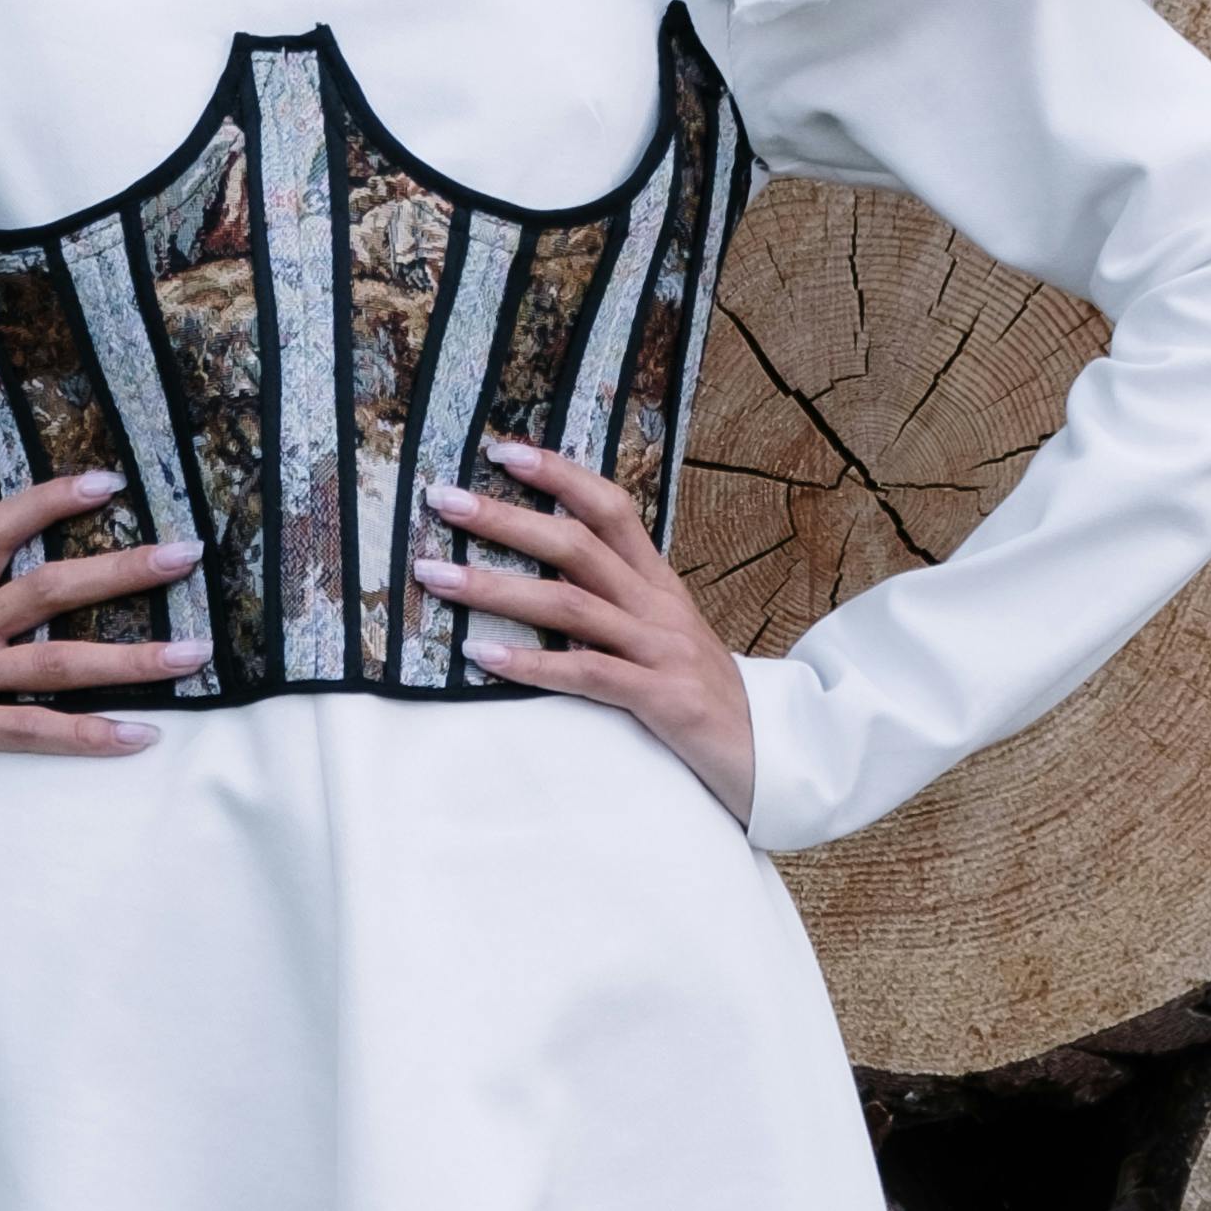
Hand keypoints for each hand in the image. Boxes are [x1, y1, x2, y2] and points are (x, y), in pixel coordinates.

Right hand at [0, 470, 208, 866]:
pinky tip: (139, 738)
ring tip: (192, 654)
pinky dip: (88, 735)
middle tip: (186, 554)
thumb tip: (49, 631)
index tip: (109, 481)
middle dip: (121, 569)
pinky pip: (27, 730)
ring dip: (130, 659)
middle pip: (43, 586)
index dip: (48, 500)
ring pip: (51, 661)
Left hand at [410, 436, 754, 822]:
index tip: (503, 451)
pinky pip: (588, 675)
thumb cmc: (705, 701)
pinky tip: (480, 654)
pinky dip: (531, 663)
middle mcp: (661, 608)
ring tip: (436, 575)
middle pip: (577, 545)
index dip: (560, 475)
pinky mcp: (665, 701)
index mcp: (660, 586)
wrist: (775, 759)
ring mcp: (664, 652)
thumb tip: (549, 579)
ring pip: (572, 605)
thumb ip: (617, 606)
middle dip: (505, 518)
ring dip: (496, 586)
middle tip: (443, 498)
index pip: (610, 509)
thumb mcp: (665, 640)